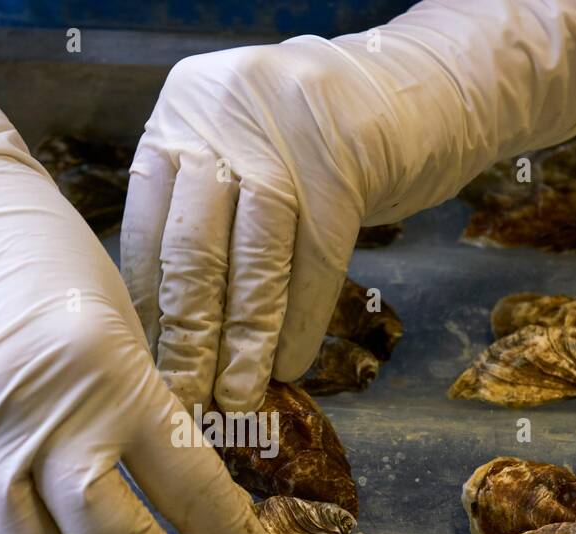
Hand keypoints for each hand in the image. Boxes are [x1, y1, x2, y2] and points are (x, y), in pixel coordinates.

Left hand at [122, 0, 575, 413]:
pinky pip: (316, 262)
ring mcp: (284, 131)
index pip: (146, 231)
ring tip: (236, 400)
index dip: (149, 313)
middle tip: (185, 405)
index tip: (150, 374)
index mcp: (181, 114)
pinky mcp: (345, 157)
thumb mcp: (245, 157)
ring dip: (243, 345)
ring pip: (253, 263)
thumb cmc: (322, 139)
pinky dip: (300, 323)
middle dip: (188, 341)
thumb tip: (165, 332)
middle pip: (193, 250)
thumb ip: (200, 217)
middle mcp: (222, 114)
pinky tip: (288, 366)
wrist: (429, 86)